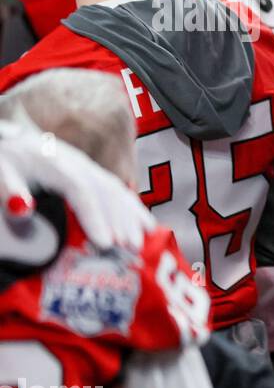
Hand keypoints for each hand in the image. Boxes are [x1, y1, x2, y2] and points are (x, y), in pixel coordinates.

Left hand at [0, 121, 155, 255]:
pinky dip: (133, 208)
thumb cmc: (5, 157)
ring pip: (116, 190)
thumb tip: (22, 208)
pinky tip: (146, 224)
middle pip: (106, 191)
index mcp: (55, 164)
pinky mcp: (91, 172)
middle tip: (131, 248)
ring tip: (142, 241)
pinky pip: (117, 189)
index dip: (95, 217)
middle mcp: (78, 164)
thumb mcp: (1, 171)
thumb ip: (9, 189)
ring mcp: (87, 167)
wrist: (11, 139)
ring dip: (131, 216)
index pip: (81, 191)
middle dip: (121, 220)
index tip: (104, 242)